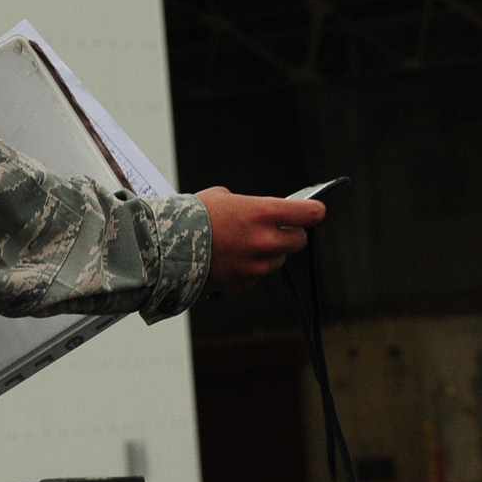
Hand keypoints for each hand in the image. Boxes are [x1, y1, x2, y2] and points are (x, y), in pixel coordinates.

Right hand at [196, 188, 325, 293]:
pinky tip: (229, 259)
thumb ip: (251, 206)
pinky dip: (249, 268)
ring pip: (278, 260)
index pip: (307, 213)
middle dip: (290, 234)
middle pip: (298, 240)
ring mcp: (256, 265)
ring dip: (269, 253)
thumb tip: (261, 213)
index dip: (313, 210)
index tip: (315, 210)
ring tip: (242, 245)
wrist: (166, 247)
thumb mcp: (224, 198)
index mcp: (263, 213)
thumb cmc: (193, 216)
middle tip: (276, 229)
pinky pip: (257, 275)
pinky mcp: (244, 283)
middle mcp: (265, 241)